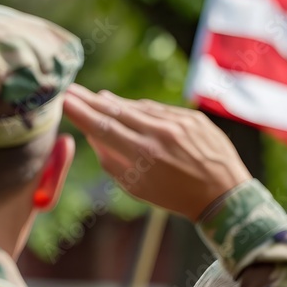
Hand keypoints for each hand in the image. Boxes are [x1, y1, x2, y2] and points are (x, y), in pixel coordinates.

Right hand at [63, 84, 251, 220]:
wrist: (223, 193)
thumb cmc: (176, 196)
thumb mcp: (138, 188)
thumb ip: (112, 161)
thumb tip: (93, 136)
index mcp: (144, 154)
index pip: (103, 126)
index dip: (80, 112)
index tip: (63, 99)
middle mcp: (160, 133)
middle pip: (117, 111)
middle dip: (91, 100)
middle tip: (72, 90)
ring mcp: (178, 122)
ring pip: (138, 107)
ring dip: (115, 102)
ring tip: (97, 97)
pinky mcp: (191, 117)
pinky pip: (159, 109)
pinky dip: (142, 109)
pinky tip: (129, 107)